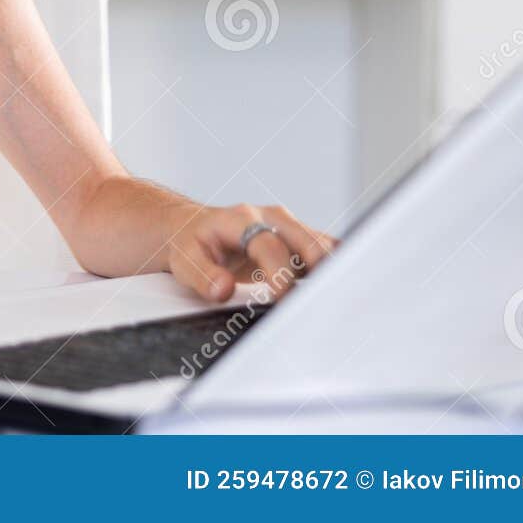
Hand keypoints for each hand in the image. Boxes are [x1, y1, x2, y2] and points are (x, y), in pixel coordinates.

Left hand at [164, 201, 339, 303]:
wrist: (195, 227)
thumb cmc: (191, 244)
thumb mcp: (183, 260)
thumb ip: (203, 276)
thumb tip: (223, 289)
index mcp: (242, 219)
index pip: (269, 245)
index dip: (279, 273)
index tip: (282, 299)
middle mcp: (271, 217)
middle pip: (308, 242)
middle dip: (317, 274)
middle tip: (316, 306)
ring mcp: (289, 226)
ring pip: (323, 246)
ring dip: (331, 272)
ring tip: (331, 302)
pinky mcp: (299, 239)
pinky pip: (327, 251)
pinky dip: (335, 269)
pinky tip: (338, 291)